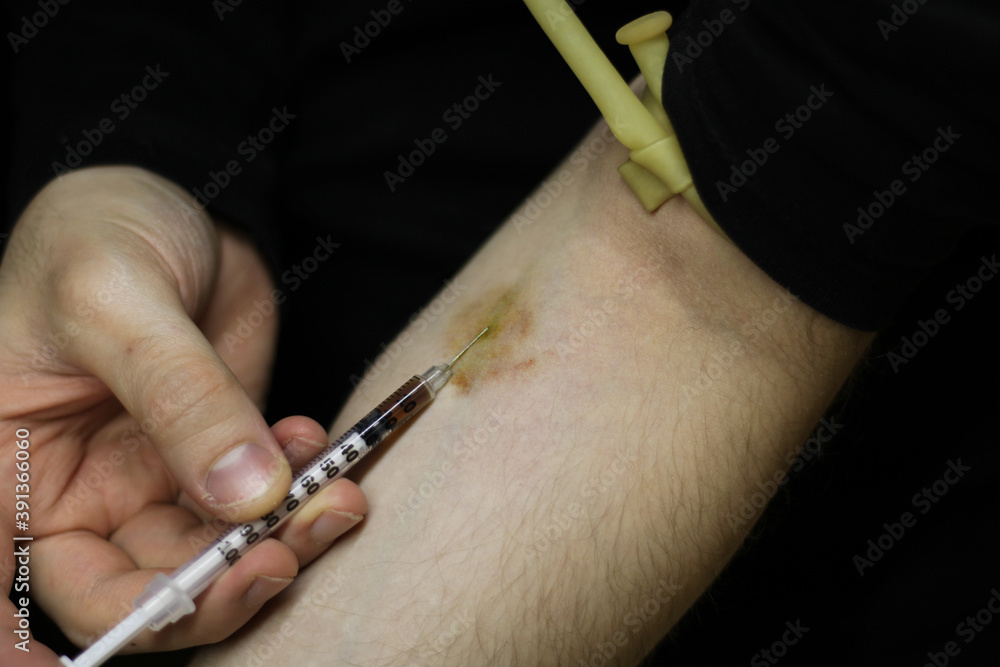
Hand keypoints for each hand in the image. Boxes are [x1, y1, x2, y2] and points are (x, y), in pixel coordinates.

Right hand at [0, 166, 366, 661]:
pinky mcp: (219, 454)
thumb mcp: (117, 298)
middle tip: (290, 550)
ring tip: (334, 497)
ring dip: (284, 538)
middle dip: (227, 583)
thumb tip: (245, 496)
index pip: (56, 586)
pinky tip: (320, 448)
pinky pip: (266, 502)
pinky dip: (301, 489)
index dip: (119, 623)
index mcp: (12, 474)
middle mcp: (80, 493)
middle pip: (153, 586)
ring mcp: (155, 478)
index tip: (189, 611)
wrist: (165, 196)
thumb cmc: (98, 232)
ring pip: (222, 552)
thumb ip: (179, 398)